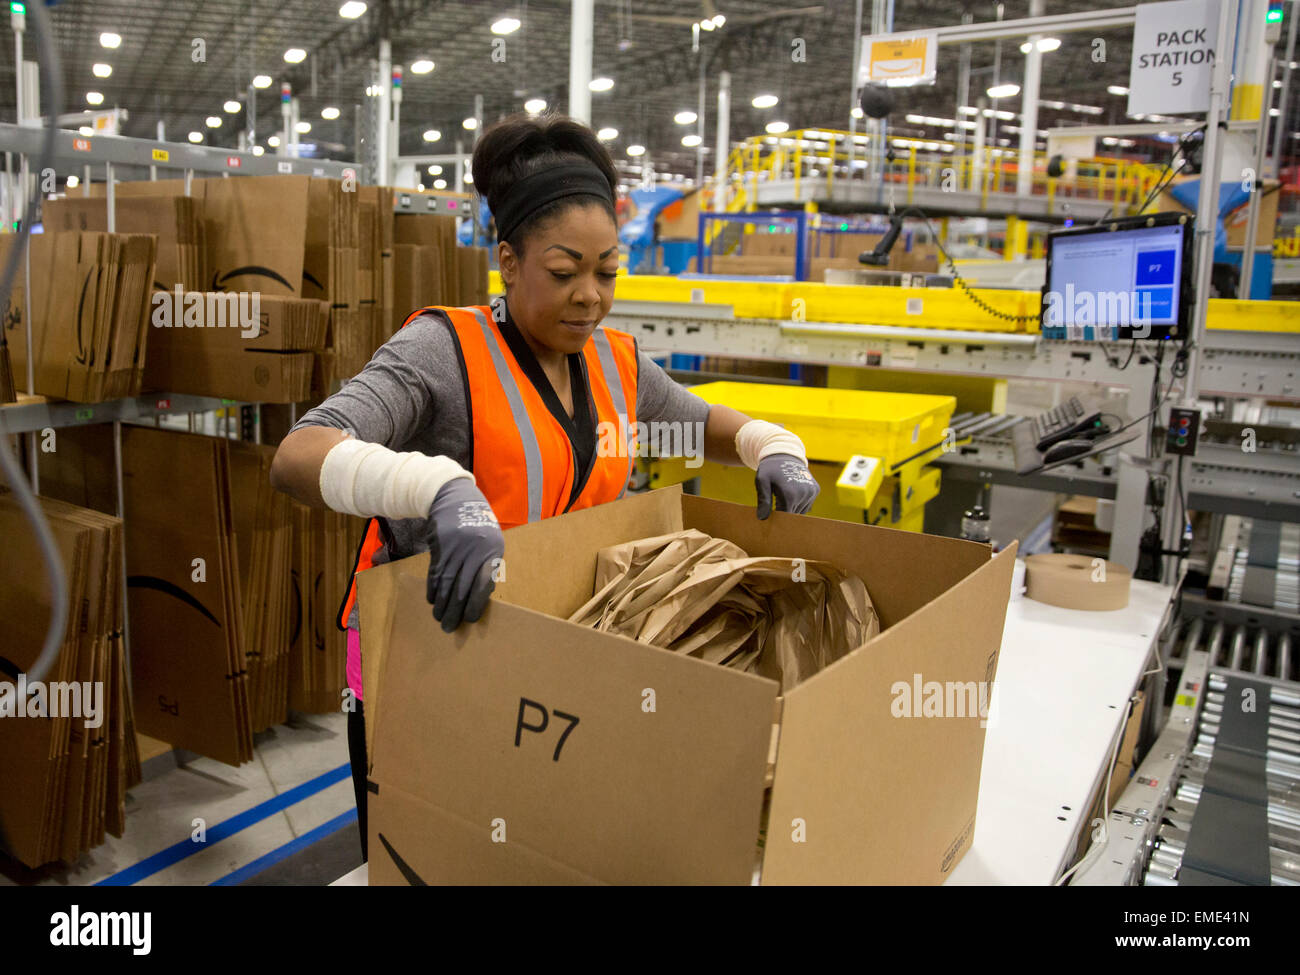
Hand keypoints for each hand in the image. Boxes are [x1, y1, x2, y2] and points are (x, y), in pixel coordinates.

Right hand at [424, 479, 504, 631]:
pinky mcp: (439, 547)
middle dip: (455, 611)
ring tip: (440, 619)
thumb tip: (480, 597)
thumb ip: (487, 566)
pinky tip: (433, 601)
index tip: (470, 619)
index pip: (483, 585)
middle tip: (450, 628)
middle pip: (462, 588)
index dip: (475, 604)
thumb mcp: (490, 542)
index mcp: (492, 551)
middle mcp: (474, 551)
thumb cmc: (478, 526)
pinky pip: (435, 573)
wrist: (455, 499)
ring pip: (446, 584)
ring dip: (442, 604)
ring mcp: (455, 548)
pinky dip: (433, 590)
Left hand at [755, 453, 818, 519]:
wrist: (785, 454)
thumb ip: (763, 500)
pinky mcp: (816, 489)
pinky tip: (792, 492)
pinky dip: (799, 502)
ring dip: (792, 507)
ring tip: (783, 494)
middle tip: (776, 499)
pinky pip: (807, 505)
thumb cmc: (770, 469)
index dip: (777, 516)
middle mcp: (804, 494)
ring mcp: (811, 492)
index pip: (785, 516)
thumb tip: (763, 518)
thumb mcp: (762, 481)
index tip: (770, 511)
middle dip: (784, 510)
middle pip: (793, 515)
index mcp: (790, 494)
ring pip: (800, 511)